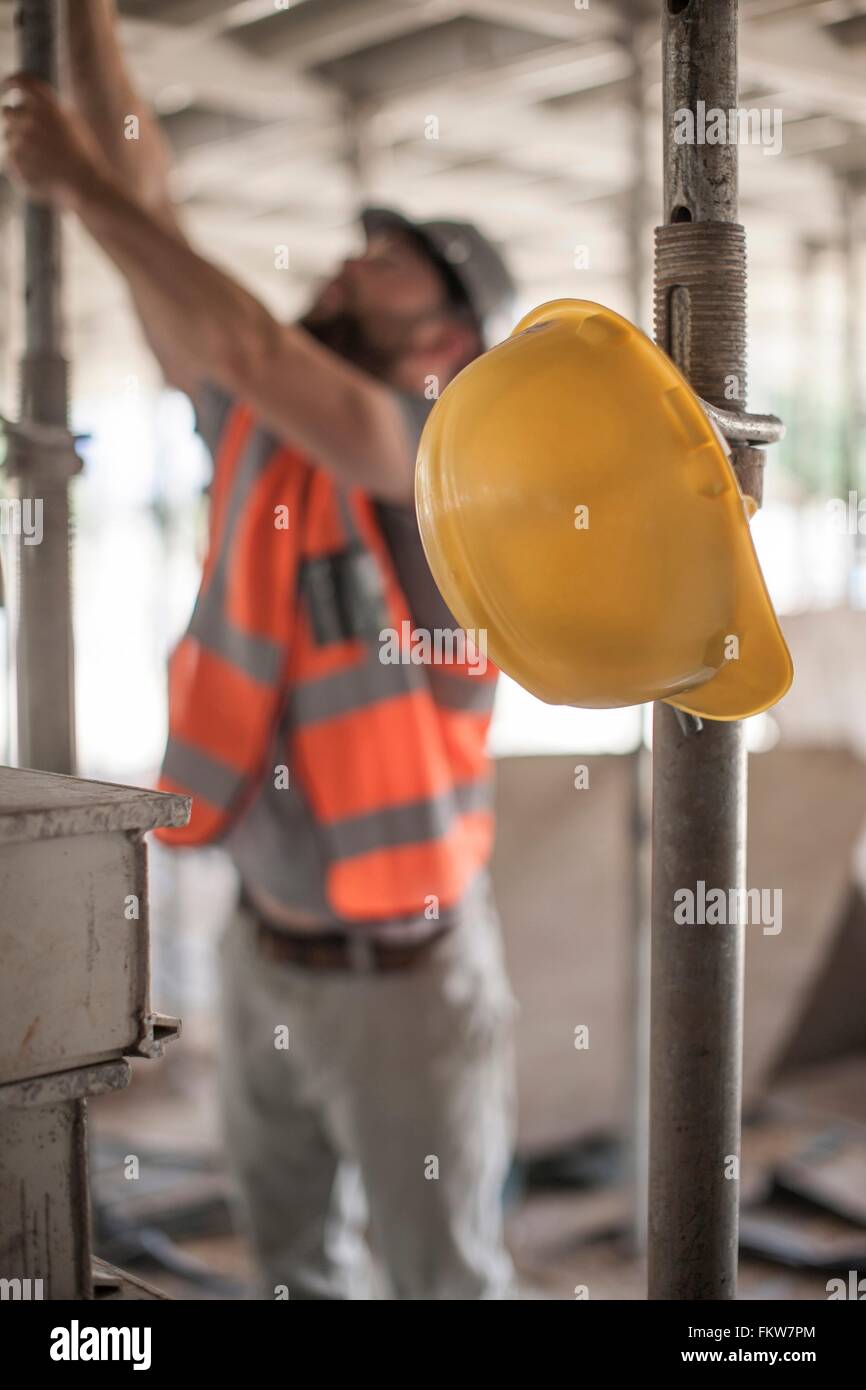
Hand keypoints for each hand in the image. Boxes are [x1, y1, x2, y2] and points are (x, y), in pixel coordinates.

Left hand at [1, 73, 104, 206]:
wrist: (86, 185)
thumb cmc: (83, 156)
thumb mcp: (72, 123)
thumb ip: (49, 107)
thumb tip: (25, 98)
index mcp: (49, 105)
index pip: (22, 81)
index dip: (11, 81)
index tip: (6, 87)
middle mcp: (33, 117)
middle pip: (7, 111)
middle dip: (14, 123)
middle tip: (29, 138)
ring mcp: (22, 137)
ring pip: (7, 135)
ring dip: (19, 145)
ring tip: (41, 161)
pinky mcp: (15, 157)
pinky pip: (9, 155)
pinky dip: (21, 163)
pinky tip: (38, 172)